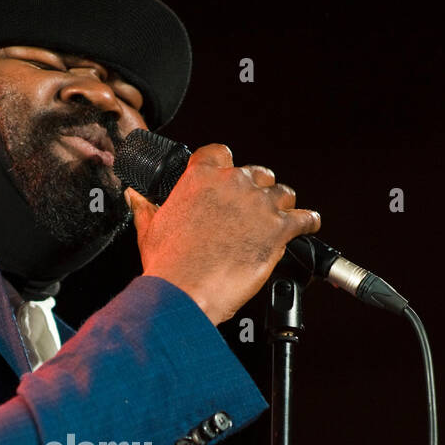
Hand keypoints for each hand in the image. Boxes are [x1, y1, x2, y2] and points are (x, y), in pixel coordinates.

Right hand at [125, 146, 319, 325]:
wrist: (185, 290)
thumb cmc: (168, 263)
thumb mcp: (149, 229)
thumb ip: (146, 207)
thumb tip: (136, 197)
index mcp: (201, 177)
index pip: (221, 153)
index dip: (226, 167)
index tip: (226, 180)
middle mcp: (232, 184)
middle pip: (257, 174)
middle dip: (256, 190)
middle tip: (250, 211)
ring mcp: (258, 205)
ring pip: (282, 193)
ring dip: (280, 206)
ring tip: (276, 221)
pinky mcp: (278, 229)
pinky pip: (305, 218)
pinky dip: (308, 222)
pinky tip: (306, 226)